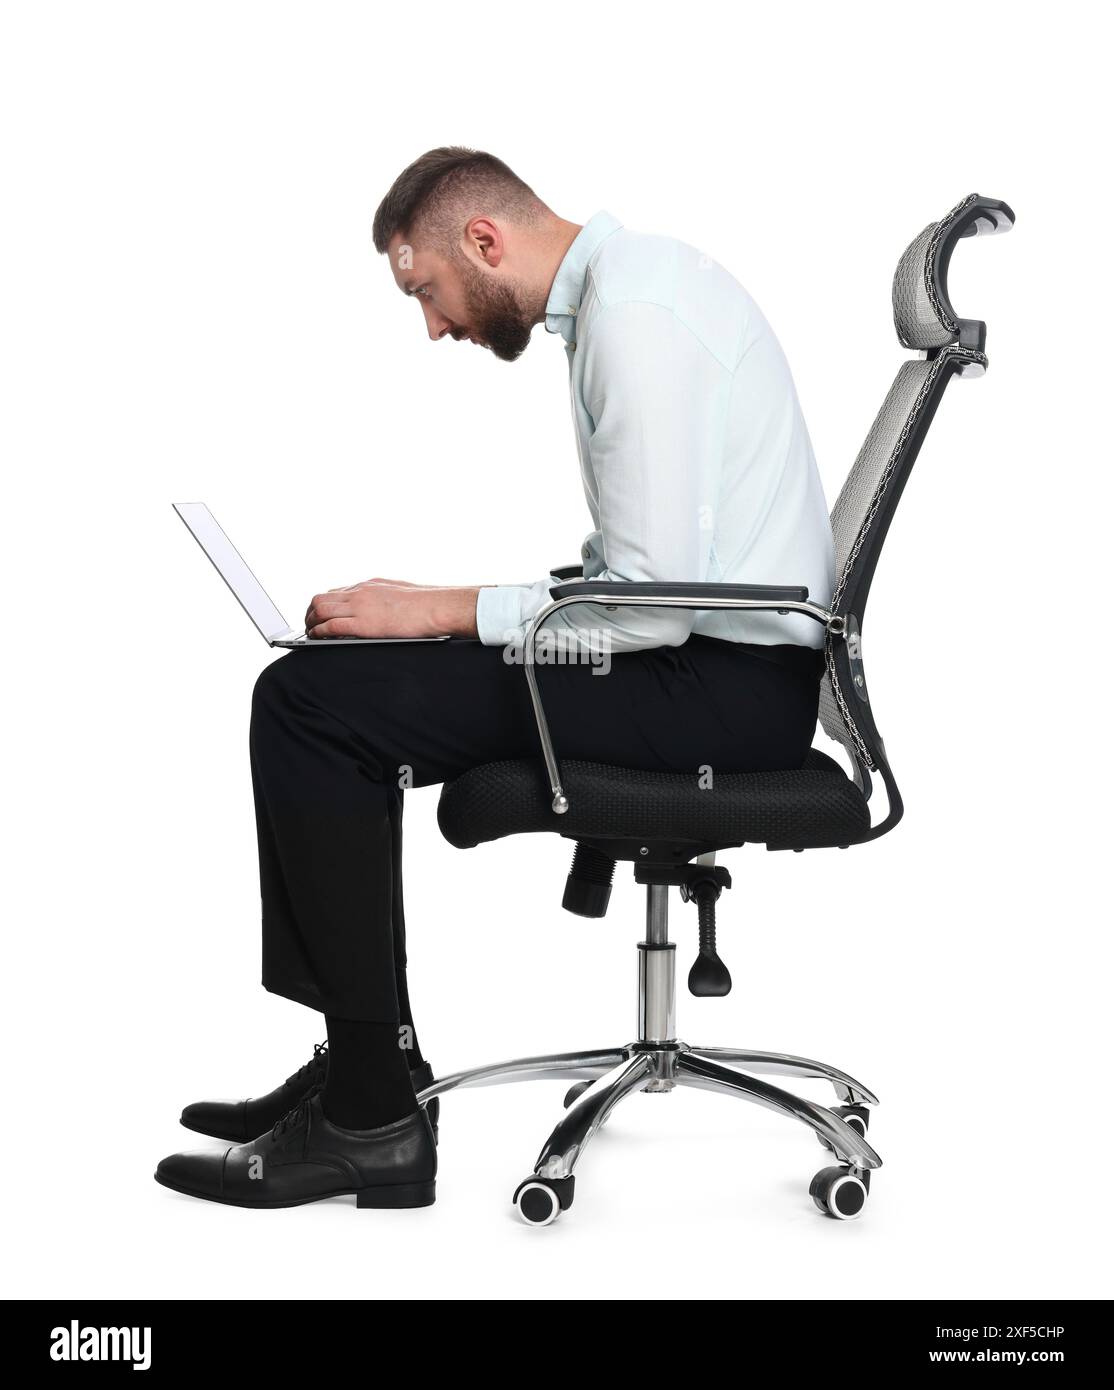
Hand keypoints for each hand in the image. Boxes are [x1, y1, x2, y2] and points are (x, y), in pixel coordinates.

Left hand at [303, 579, 478, 638]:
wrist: (436, 607)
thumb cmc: (426, 604)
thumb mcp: (398, 593)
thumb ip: (382, 599)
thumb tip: (379, 608)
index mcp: (369, 585)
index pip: (336, 591)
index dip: (324, 605)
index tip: (320, 613)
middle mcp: (360, 592)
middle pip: (322, 598)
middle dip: (311, 612)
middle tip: (309, 624)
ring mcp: (360, 606)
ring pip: (320, 609)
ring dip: (311, 622)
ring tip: (310, 632)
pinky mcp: (363, 624)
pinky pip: (330, 626)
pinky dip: (318, 632)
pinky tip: (316, 638)